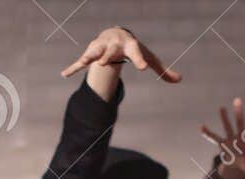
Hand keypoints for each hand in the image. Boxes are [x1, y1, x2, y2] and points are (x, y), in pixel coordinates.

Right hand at [62, 26, 180, 82]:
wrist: (116, 34)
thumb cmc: (134, 48)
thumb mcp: (150, 57)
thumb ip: (163, 70)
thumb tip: (179, 80)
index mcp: (130, 47)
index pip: (136, 54)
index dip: (139, 61)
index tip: (143, 68)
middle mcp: (114, 45)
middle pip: (111, 51)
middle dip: (108, 55)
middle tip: (105, 62)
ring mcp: (101, 48)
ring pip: (94, 52)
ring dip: (90, 57)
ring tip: (84, 62)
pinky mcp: (90, 54)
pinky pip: (80, 62)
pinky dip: (73, 68)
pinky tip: (65, 74)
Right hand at [199, 98, 244, 178]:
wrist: (241, 162)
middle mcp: (241, 138)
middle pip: (240, 124)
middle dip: (239, 114)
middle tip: (238, 100)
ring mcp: (231, 139)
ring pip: (227, 126)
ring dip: (224, 117)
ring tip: (221, 107)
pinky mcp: (223, 143)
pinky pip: (214, 138)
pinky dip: (208, 134)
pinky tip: (201, 127)